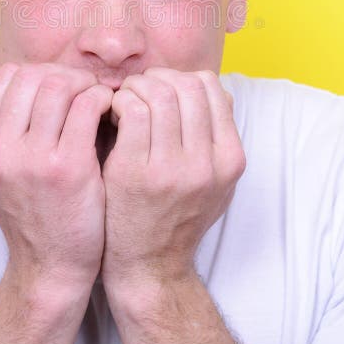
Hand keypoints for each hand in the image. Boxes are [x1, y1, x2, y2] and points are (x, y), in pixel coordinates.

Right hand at [0, 63, 112, 291]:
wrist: (50, 266)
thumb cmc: (31, 211)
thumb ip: (2, 127)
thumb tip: (33, 76)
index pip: (6, 76)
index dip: (38, 73)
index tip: (60, 86)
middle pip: (32, 76)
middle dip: (64, 75)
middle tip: (84, 88)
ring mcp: (29, 159)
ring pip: (58, 85)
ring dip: (84, 84)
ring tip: (96, 98)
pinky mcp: (67, 168)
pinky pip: (86, 106)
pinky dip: (100, 98)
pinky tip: (107, 110)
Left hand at [100, 67, 245, 294]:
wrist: (149, 266)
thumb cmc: (178, 216)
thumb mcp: (217, 181)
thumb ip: (219, 137)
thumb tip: (213, 88)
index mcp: (230, 159)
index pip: (212, 87)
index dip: (182, 78)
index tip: (163, 89)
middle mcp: (207, 163)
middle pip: (185, 85)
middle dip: (157, 78)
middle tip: (139, 89)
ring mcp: (173, 169)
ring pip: (158, 93)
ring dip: (136, 87)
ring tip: (124, 99)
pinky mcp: (137, 173)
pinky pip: (133, 111)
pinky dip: (120, 102)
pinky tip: (113, 114)